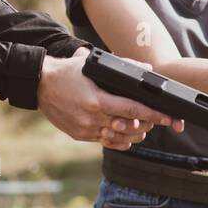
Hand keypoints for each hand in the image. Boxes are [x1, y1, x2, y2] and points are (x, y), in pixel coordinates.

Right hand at [36, 47, 184, 150]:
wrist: (40, 85)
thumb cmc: (67, 72)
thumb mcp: (93, 65)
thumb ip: (122, 66)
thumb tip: (146, 68)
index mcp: (97, 101)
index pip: (133, 110)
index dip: (153, 115)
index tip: (168, 118)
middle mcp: (92, 118)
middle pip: (128, 127)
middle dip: (147, 125)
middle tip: (158, 121)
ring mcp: (85, 129)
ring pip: (118, 138)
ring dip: (134, 135)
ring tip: (144, 129)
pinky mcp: (80, 135)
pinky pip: (105, 142)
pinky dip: (119, 141)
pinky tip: (127, 138)